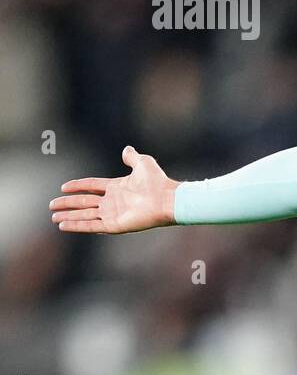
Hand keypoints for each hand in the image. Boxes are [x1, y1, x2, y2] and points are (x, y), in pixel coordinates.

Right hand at [49, 146, 180, 233]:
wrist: (166, 199)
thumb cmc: (157, 182)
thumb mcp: (143, 163)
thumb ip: (132, 157)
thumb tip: (126, 149)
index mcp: (117, 187)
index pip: (92, 186)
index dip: (78, 186)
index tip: (63, 187)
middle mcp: (113, 201)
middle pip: (84, 203)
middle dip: (68, 204)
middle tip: (51, 205)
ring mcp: (113, 214)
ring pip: (85, 215)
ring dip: (69, 216)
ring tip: (53, 217)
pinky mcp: (114, 225)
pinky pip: (91, 225)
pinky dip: (77, 226)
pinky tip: (63, 226)